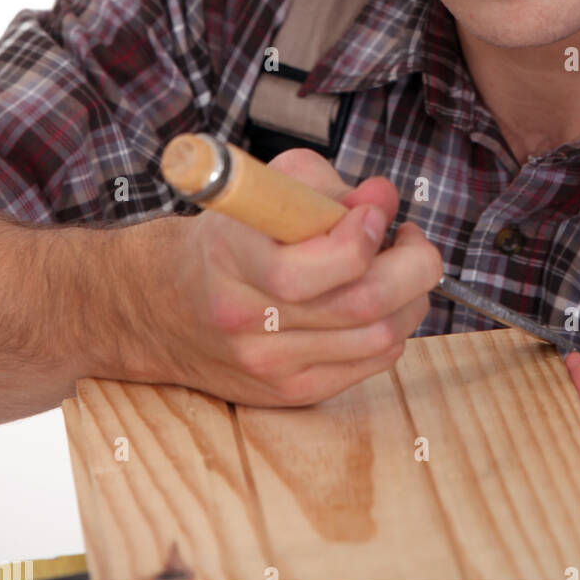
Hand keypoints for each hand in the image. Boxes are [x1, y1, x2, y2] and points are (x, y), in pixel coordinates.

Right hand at [137, 147, 441, 406]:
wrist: (166, 305)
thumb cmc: (228, 239)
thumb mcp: (265, 190)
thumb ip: (326, 187)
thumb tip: (383, 198)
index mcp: (235, 259)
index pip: (319, 265)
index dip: (365, 235)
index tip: (374, 210)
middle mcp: (249, 319)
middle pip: (365, 304)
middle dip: (413, 264)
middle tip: (410, 239)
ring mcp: (271, 364)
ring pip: (382, 337)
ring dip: (410, 296)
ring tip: (398, 266)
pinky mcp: (293, 393)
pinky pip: (375, 363)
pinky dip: (394, 326)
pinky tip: (382, 300)